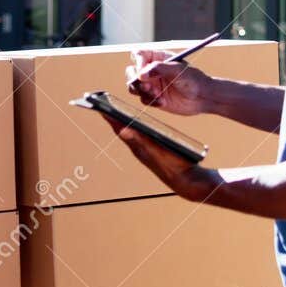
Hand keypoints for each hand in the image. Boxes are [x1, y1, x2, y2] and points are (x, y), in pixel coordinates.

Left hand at [100, 114, 214, 201]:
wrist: (186, 181)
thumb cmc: (173, 164)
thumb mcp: (156, 150)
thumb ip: (139, 139)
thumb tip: (122, 129)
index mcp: (138, 147)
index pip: (120, 128)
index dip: (109, 117)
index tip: (99, 106)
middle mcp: (139, 149)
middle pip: (122, 130)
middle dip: (112, 117)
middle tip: (102, 105)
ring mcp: (145, 151)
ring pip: (130, 134)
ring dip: (122, 122)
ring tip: (114, 113)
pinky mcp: (152, 153)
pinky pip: (139, 138)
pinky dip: (134, 129)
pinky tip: (136, 126)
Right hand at [126, 47, 213, 114]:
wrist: (202, 98)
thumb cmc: (194, 80)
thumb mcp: (178, 70)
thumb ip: (159, 69)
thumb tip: (141, 74)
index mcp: (158, 58)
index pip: (139, 55)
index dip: (138, 62)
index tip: (143, 72)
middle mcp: (151, 70)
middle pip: (131, 72)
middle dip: (136, 81)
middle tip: (147, 88)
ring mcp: (151, 84)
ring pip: (134, 87)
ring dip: (143, 92)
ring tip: (158, 96)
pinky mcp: (152, 97)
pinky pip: (142, 99)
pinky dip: (150, 101)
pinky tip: (163, 102)